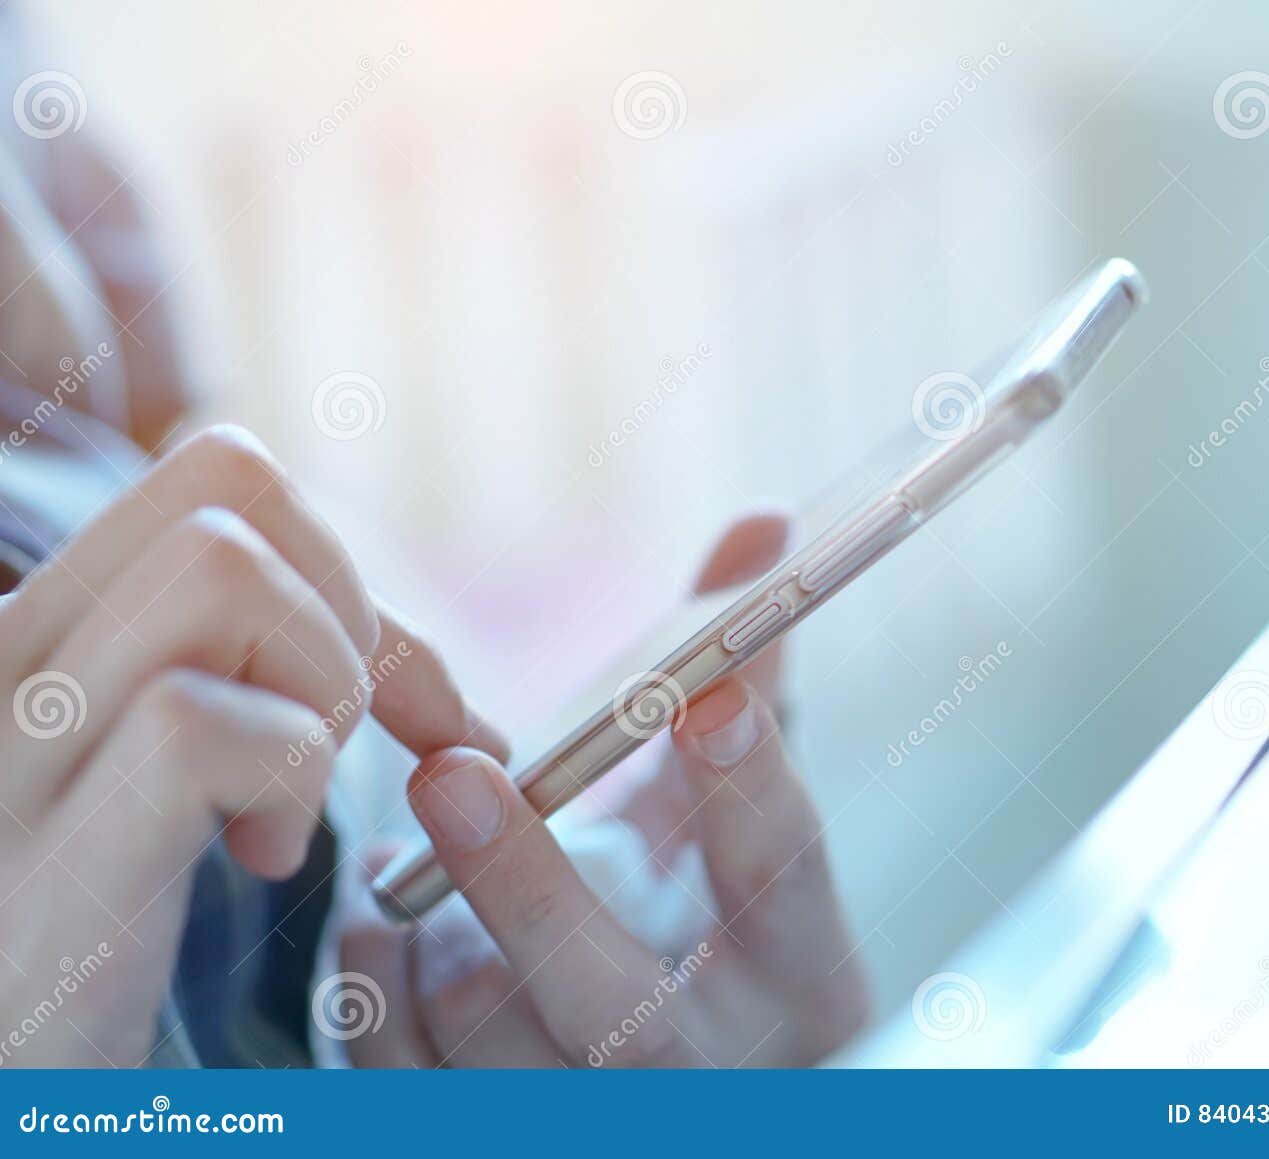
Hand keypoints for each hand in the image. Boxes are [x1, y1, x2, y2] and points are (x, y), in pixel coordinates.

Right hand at [0, 425, 507, 1065]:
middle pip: (227, 482)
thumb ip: (257, 689)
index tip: (410, 704)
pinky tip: (260, 860)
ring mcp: (1, 755)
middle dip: (348, 611)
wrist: (35, 1094)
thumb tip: (433, 683)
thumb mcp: (181, 790)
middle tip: (338, 747)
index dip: (348, 571)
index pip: (217, 473)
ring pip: (218, 570)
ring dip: (319, 688)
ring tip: (284, 806)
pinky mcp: (41, 870)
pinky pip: (196, 724)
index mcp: (35, 636)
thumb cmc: (116, 956)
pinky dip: (284, 778)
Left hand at [339, 517, 868, 1066]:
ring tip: (414, 841)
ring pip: (497, 1052)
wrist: (684, 1064)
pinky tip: (377, 925)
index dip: (750, 778)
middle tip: (453, 773)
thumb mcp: (732, 813)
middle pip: (620, 1004)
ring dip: (439, 933)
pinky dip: (377, 994)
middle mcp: (712, 1061)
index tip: (704, 686)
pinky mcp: (501, 1135)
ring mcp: (601, 1114)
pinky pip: (410, 1086)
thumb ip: (741, 681)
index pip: (784, 870)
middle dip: (533, 889)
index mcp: (798, 962)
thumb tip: (766, 529)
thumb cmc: (702, 913)